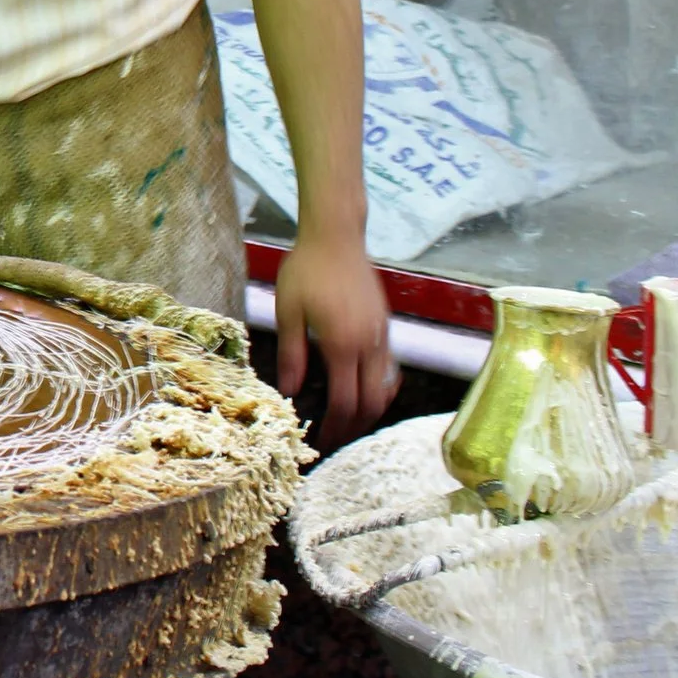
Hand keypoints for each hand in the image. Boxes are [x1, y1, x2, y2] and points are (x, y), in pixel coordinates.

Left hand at [276, 232, 397, 446]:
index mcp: (343, 344)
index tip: (322, 441)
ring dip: (368, 410)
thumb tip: (288, 392)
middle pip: (372, 403)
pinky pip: (388, 369)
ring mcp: (382, 336)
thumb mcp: (288, 312)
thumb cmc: (306, 270)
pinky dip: (378, 388)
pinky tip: (361, 389)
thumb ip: (292, 354)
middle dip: (355, 427)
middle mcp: (370, 345)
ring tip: (347, 420)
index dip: (336, 427)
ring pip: (385, 388)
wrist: (336, 236)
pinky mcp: (385, 326)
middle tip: (335, 438)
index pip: (346, 402)